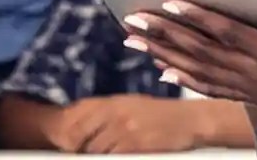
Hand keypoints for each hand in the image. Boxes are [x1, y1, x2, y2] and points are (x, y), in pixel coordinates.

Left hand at [52, 95, 203, 153]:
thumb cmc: (159, 115)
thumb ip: (104, 114)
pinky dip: (112, 158)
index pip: (73, 118)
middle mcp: (113, 113)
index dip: (66, 136)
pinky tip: (123, 155)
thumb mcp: (129, 105)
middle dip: (78, 150)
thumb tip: (76, 127)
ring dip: (96, 157)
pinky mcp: (134, 146)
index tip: (68, 145)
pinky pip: (111, 158)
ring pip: (94, 151)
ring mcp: (123, 129)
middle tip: (82, 155)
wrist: (190, 120)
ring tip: (112, 152)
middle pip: (78, 137)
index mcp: (110, 103)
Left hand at [122, 0, 256, 148]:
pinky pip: (210, 86)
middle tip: (132, 18)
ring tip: (134, 39)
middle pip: (201, 49)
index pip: (227, 32)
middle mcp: (256, 73)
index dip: (198, 16)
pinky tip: (165, 70)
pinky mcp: (253, 95)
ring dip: (163, 51)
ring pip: (198, 67)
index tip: (170, 1)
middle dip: (164, 32)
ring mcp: (252, 86)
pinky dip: (184, 76)